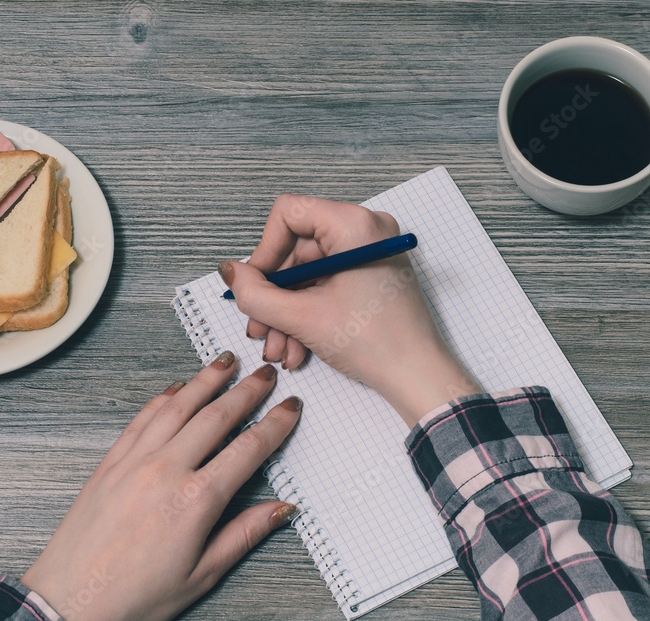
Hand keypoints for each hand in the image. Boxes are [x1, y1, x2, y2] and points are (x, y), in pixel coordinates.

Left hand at [21, 351, 300, 620]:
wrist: (71, 600)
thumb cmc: (134, 596)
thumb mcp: (202, 575)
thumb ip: (244, 534)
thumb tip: (282, 510)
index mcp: (196, 500)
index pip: (248, 448)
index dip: (275, 423)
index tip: (290, 408)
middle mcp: (166, 470)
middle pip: (217, 416)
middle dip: (247, 390)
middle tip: (266, 374)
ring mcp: (135, 461)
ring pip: (179, 406)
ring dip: (206, 380)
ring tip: (226, 362)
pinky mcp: (111, 461)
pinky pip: (143, 417)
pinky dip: (164, 397)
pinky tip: (177, 388)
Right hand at [219, 195, 479, 426]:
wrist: (418, 377)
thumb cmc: (377, 344)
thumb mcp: (302, 318)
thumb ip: (257, 294)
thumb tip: (231, 273)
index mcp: (355, 225)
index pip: (289, 214)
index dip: (264, 250)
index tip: (255, 285)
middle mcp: (365, 230)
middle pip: (295, 249)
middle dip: (274, 295)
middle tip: (259, 327)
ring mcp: (369, 254)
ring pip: (307, 274)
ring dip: (286, 313)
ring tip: (278, 348)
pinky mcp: (370, 276)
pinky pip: (326, 285)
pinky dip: (307, 314)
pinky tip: (297, 348)